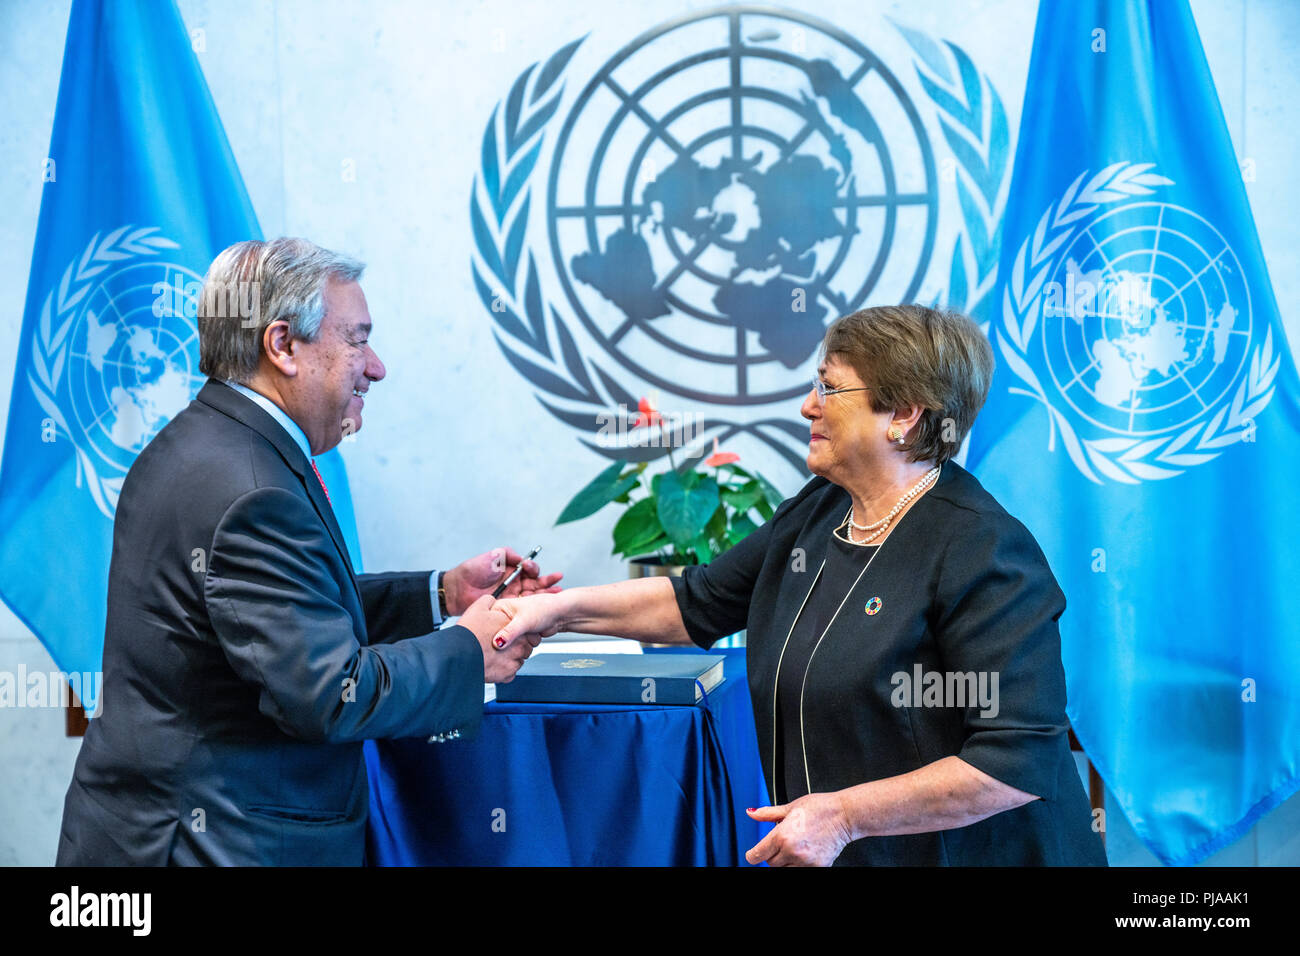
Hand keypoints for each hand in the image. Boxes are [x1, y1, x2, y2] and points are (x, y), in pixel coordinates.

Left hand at [443, 547, 562, 614]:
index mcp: (511, 570)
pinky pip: (523, 608)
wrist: (456, 590)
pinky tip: (544, 607)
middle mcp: (513, 583)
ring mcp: (511, 596)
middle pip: (535, 583)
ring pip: (533, 595)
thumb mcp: (490, 558)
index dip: (533, 569)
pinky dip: (534, 607)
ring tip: (557, 593)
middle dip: (548, 581)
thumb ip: (507, 555)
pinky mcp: (507, 608)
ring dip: (545, 594)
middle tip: (558, 581)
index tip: (532, 569)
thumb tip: (522, 557)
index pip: (528, 569)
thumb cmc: (470, 572)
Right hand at [458, 595, 541, 682]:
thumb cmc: (468, 633)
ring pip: (518, 661)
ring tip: (495, 656)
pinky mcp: (507, 674)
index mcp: (514, 627)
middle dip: (515, 647)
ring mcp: (514, 659)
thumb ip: (489, 601)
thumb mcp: (478, 608)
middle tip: (501, 647)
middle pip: (525, 647)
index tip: (511, 636)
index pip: (528, 631)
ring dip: (509, 659)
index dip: (518, 634)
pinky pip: (510, 673)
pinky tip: (493, 665)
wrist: (457, 655)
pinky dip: (503, 671)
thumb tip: (493, 601)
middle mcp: (518, 644)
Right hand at [490, 593, 566, 648]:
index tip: (494, 640)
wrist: (559, 614)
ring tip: (525, 636)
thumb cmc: (544, 609)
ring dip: (515, 645)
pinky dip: (520, 648)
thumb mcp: (524, 621)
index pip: (485, 623)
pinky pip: (514, 647)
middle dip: (506, 640)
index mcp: (499, 608)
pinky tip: (527, 643)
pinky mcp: (516, 635)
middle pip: (494, 636)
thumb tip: (497, 643)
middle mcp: (502, 617)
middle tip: (516, 638)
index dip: (488, 634)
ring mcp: (509, 627)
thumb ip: (510, 632)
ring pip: (506, 644)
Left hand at [744, 792, 854, 866]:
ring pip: (783, 870)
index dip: (752, 854)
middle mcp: (792, 851)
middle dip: (771, 854)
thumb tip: (751, 813)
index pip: (757, 855)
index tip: (753, 854)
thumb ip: (768, 814)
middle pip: (770, 863)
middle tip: (781, 842)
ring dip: (784, 862)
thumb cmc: (820, 808)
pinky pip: (799, 871)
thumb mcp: (790, 807)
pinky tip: (804, 852)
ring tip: (793, 847)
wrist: (844, 815)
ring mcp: (805, 862)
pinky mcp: (817, 867)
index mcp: (782, 835)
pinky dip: (798, 864)